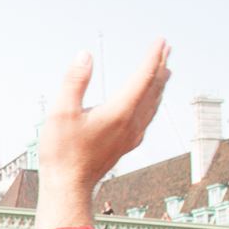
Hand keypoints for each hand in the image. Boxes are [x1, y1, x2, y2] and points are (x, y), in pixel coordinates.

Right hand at [36, 39, 169, 228]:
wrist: (68, 187)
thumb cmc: (62, 153)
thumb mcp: (61, 113)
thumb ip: (74, 82)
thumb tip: (84, 56)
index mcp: (120, 111)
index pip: (144, 77)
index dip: (153, 57)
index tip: (161, 41)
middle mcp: (131, 123)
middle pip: (154, 89)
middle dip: (161, 67)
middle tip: (167, 50)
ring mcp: (131, 136)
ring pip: (153, 105)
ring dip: (160, 85)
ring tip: (165, 72)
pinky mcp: (126, 145)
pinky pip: (147, 118)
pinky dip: (153, 103)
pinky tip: (150, 106)